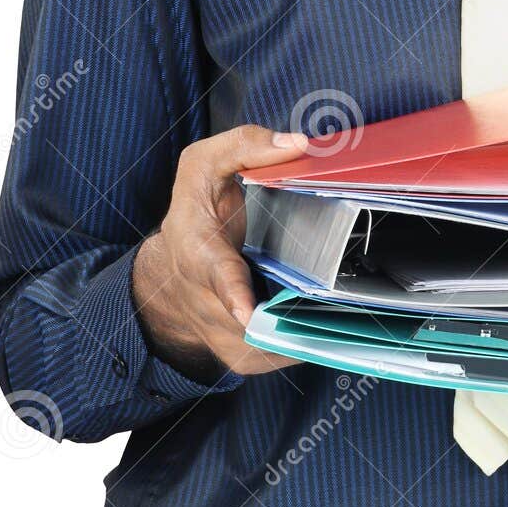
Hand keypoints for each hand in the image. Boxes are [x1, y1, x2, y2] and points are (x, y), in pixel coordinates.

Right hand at [132, 125, 309, 378]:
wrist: (172, 282)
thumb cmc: (196, 218)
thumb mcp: (203, 167)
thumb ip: (243, 146)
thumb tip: (299, 144)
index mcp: (201, 256)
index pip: (219, 277)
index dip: (235, 296)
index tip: (246, 312)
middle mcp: (212, 307)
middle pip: (268, 315)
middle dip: (302, 302)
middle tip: (334, 283)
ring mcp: (231, 341)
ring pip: (286, 340)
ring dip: (312, 318)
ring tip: (328, 291)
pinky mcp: (248, 362)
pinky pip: (291, 353)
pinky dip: (309, 333)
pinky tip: (317, 310)